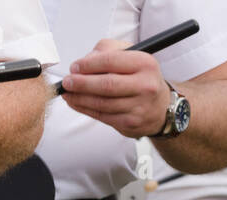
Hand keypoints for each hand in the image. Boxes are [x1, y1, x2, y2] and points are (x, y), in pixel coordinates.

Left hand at [57, 38, 171, 138]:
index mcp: (145, 63)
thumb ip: (107, 50)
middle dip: (82, 83)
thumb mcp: (131, 55)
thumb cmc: (140, 77)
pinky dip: (84, 109)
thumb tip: (84, 61)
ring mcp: (138, 106)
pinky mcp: (129, 123)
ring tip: (67, 92)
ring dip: (79, 98)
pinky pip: (101, 116)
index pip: (111, 61)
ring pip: (101, 103)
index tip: (74, 67)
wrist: (159, 107)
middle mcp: (144, 85)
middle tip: (67, 81)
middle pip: (106, 84)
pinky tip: (75, 102)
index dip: (88, 64)